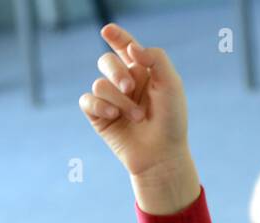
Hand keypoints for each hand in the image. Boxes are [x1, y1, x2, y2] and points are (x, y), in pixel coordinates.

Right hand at [79, 23, 198, 214]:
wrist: (162, 154)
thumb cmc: (171, 121)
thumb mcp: (171, 85)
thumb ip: (156, 58)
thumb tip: (132, 48)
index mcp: (142, 71)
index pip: (124, 47)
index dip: (115, 36)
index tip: (108, 31)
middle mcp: (124, 83)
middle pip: (106, 61)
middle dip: (116, 72)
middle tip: (130, 88)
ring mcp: (110, 100)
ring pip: (99, 84)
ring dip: (119, 100)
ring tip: (137, 117)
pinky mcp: (98, 116)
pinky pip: (87, 101)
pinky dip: (100, 106)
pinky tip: (114, 115)